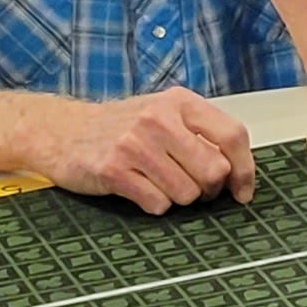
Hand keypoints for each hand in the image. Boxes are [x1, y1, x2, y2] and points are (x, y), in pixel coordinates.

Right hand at [34, 88, 255, 212]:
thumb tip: (238, 172)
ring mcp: (135, 144)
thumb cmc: (120, 126)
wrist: (62, 130)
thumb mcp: (163, 113)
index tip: (242, 192)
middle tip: (192, 188)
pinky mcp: (114, 169)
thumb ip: (200, 133)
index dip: (245, 170)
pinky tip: (138, 188)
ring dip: (178, 198)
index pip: (233, 135)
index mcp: (180, 102)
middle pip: (214, 171)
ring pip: (187, 193)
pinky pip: (158, 204)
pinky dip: (154, 205)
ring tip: (158, 183)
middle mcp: (160, 118)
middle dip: (208, 190)